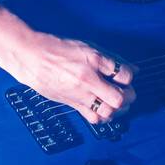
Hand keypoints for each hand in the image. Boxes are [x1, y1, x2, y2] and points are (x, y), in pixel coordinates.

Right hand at [11, 30, 136, 123]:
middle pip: (119, 99)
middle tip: (127, 92)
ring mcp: (79, 94)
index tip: (126, 77)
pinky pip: (92, 118)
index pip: (124, 75)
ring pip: (107, 112)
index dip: (130, 77)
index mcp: (93, 62)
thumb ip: (112, 59)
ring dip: (118, 109)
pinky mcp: (71, 103)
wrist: (31, 57)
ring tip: (117, 102)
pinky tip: (104, 109)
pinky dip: (103, 117)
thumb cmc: (58, 48)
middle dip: (129, 96)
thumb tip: (133, 69)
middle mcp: (87, 80)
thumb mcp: (88, 47)